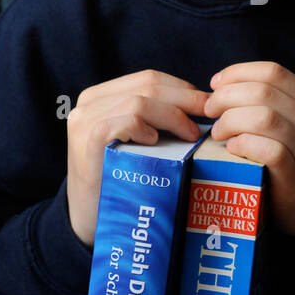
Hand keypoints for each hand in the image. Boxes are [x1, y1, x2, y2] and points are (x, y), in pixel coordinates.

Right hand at [65, 70, 210, 247]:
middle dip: (186, 99)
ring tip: (189, 135)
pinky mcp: (87, 141)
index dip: (182, 87)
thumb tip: (201, 107)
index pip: (149, 78)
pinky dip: (144, 128)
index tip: (206, 104)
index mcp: (101, 96)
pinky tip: (155, 142)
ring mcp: (85, 121)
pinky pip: (123, 122)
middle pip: (148, 86)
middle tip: (209, 115)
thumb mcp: (131, 140)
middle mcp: (89, 103)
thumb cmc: (118, 178)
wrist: (87, 215)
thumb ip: (152, 119)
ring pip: (139, 101)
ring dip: (172, 116)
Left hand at [204, 61, 294, 234]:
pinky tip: (231, 149)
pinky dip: (243, 145)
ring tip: (218, 133)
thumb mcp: (292, 127)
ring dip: (231, 121)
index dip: (238, 73)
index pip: (274, 72)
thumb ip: (268, 105)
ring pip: (265, 118)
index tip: (215, 84)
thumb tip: (220, 86)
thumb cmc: (291, 163)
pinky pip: (268, 151)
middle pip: (264, 93)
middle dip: (227, 97)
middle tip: (210, 111)